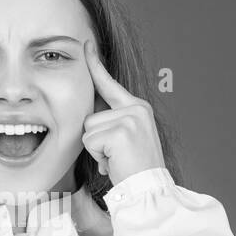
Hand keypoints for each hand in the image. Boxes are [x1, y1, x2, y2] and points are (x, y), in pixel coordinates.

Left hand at [81, 39, 165, 184]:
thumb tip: (88, 116)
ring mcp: (130, 119)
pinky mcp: (121, 131)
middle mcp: (136, 109)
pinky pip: (90, 141)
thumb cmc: (135, 170)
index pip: (110, 83)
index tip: (86, 45)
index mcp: (138, 108)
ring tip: (117, 159)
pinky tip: (116, 163)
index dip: (95, 65)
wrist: (150, 189)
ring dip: (97, 150)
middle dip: (96, 140)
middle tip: (116, 156)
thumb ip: (111, 122)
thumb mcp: (126, 139)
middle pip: (90, 116)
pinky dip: (98, 157)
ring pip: (88, 129)